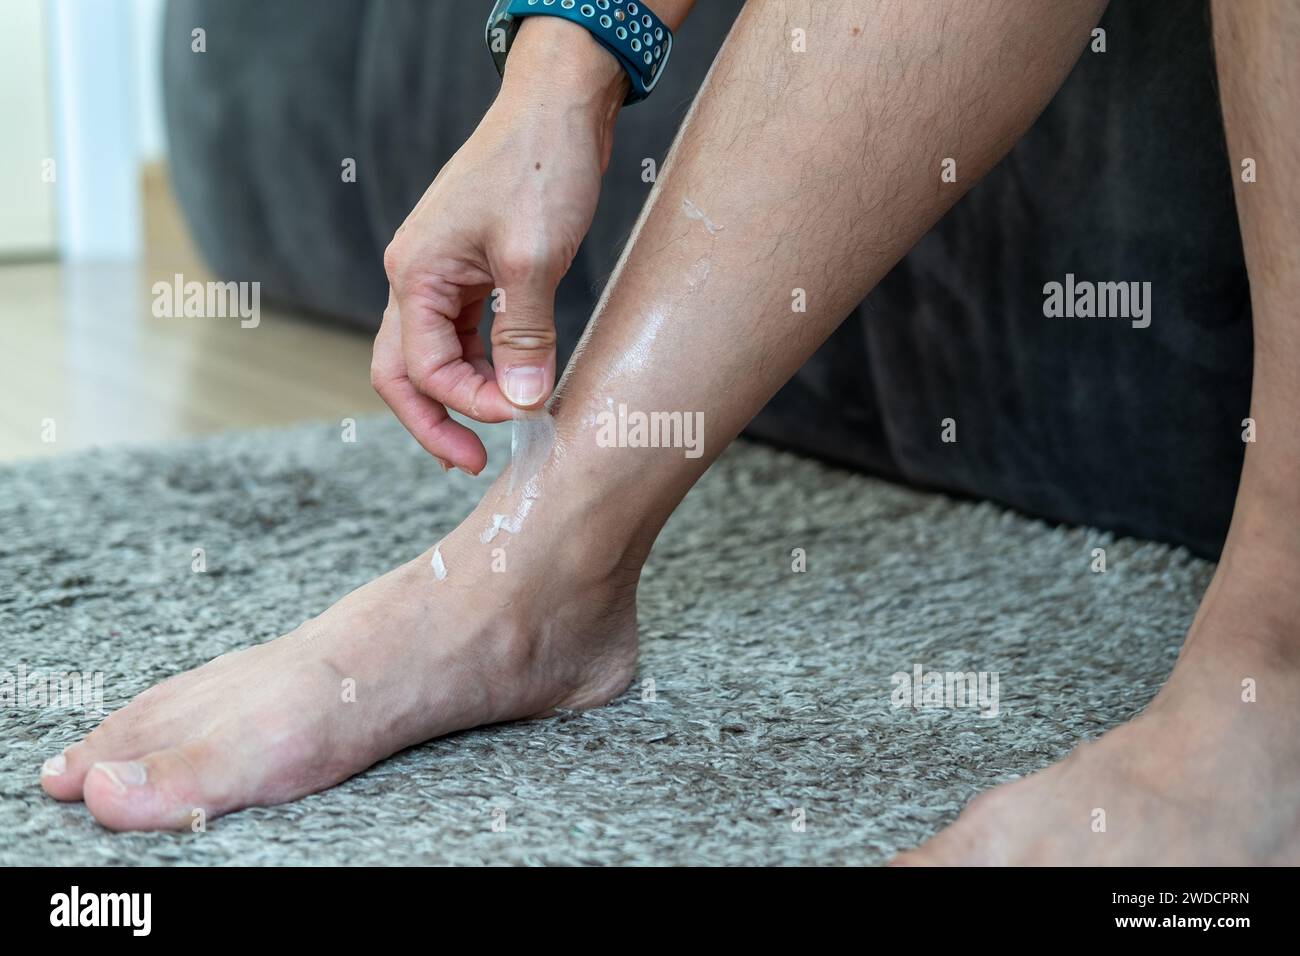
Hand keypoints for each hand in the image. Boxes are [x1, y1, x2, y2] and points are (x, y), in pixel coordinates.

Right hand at [373, 18, 625, 473]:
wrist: (559, 104)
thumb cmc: (540, 168)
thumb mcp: (534, 260)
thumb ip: (524, 336)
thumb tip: (525, 402)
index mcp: (415, 275)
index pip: (422, 368)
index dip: (470, 402)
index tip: (524, 414)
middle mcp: (416, 276)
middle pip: (405, 370)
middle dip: (436, 420)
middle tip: (473, 463)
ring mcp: (442, 272)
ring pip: (435, 353)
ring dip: (464, 394)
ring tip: (503, 429)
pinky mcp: (472, 268)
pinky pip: (464, 331)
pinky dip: (484, 362)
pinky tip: (514, 383)